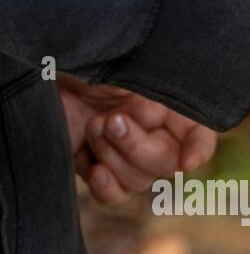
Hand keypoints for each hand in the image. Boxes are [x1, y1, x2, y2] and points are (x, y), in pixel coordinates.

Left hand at [58, 77, 216, 205]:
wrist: (45, 64)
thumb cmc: (91, 57)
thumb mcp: (132, 66)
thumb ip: (159, 91)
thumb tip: (166, 125)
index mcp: (169, 106)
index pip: (201, 136)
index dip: (199, 152)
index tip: (186, 162)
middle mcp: (153, 132)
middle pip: (167, 166)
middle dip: (139, 148)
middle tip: (113, 121)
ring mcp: (124, 152)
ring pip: (139, 181)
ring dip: (114, 157)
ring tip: (93, 126)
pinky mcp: (96, 165)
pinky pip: (114, 195)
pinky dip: (108, 188)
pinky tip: (95, 168)